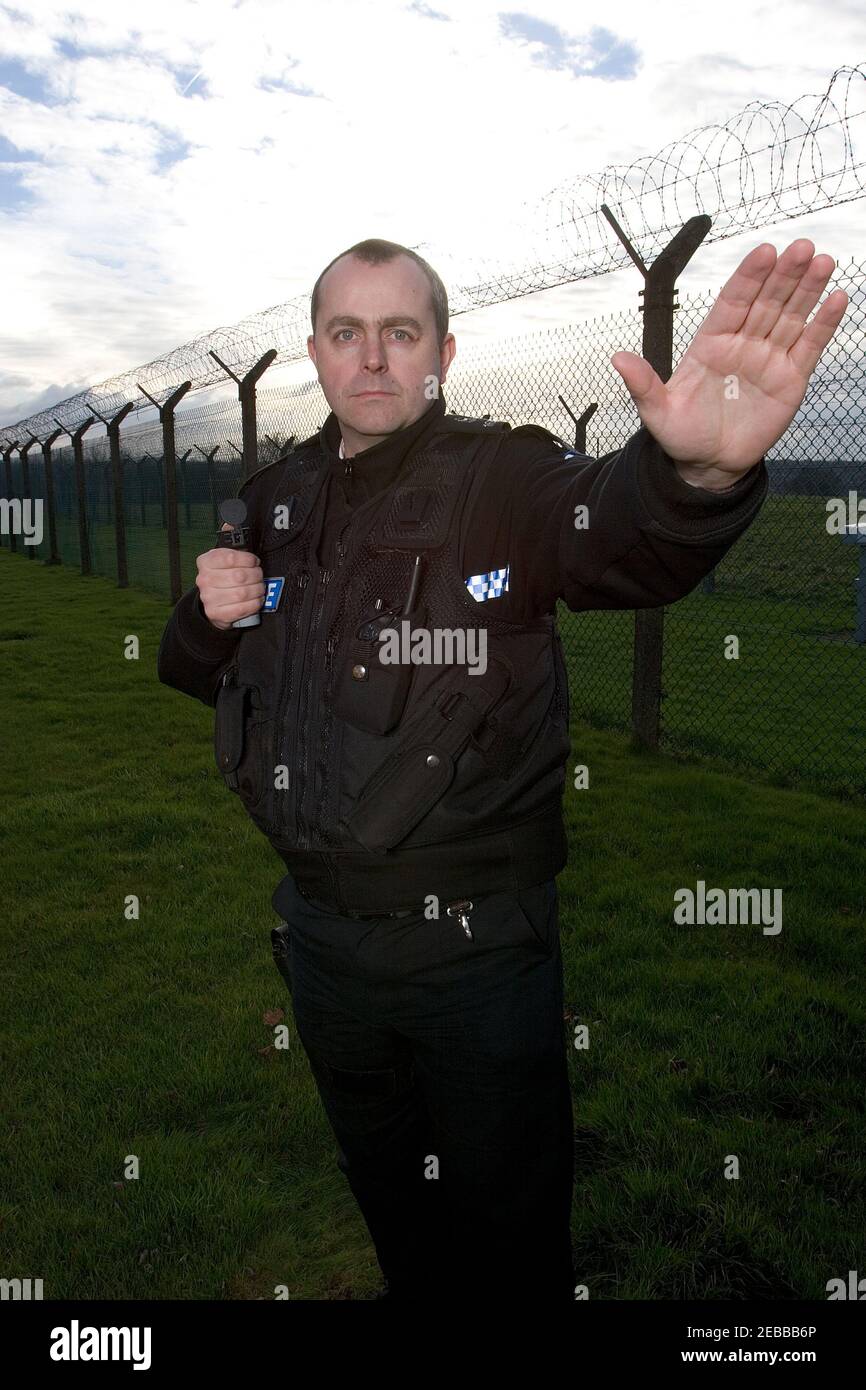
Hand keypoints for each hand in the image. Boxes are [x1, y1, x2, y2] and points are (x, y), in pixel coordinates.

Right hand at [195, 523, 263, 629]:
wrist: (214, 603)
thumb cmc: (224, 576)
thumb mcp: (224, 557)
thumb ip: (230, 540)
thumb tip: (231, 521)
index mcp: (205, 561)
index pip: (230, 557)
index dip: (248, 560)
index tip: (254, 562)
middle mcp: (204, 579)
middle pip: (239, 576)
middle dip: (256, 576)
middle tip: (259, 576)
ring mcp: (209, 598)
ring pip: (242, 593)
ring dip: (257, 590)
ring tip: (259, 587)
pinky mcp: (217, 614)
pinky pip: (241, 609)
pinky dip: (254, 604)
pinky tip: (256, 599)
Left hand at [610, 238, 848, 482]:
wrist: (710, 464)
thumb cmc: (683, 434)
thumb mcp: (658, 413)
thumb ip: (643, 385)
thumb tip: (617, 359)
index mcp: (711, 343)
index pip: (732, 302)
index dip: (748, 277)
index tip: (764, 253)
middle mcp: (742, 343)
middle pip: (766, 302)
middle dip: (784, 275)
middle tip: (801, 248)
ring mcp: (769, 358)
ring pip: (791, 316)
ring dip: (808, 289)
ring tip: (823, 261)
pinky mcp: (790, 378)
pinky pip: (809, 346)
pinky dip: (824, 323)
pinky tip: (837, 298)